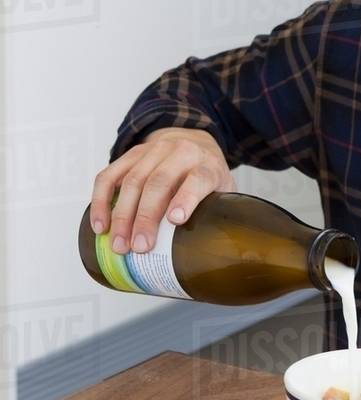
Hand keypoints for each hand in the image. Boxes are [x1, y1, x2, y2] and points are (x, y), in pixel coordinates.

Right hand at [90, 128, 235, 254]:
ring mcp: (153, 151)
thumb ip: (217, 215)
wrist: (194, 142)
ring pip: (132, 180)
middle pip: (158, 182)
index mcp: (207, 165)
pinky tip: (100, 225)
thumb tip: (207, 257)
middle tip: (139, 247)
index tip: (175, 220)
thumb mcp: (222, 191)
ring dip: (122, 215)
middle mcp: (180, 153)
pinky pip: (109, 176)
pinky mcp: (131, 154)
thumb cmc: (207, 177)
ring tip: (119, 244)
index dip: (186, 198)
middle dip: (146, 217)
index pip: (198, 179)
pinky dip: (101, 201)